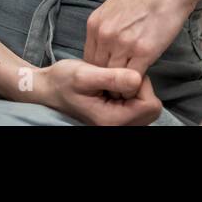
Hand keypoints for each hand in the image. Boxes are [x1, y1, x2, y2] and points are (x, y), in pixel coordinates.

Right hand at [35, 59, 162, 124]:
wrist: (49, 88)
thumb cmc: (63, 81)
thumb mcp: (84, 75)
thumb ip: (111, 78)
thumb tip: (138, 78)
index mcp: (113, 120)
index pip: (150, 104)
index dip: (140, 84)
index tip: (120, 74)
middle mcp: (118, 127)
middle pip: (152, 107)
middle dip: (139, 88)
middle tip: (116, 78)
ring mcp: (119, 124)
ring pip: (147, 106)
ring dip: (135, 91)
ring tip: (112, 83)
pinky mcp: (119, 118)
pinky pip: (139, 106)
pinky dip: (131, 94)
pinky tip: (113, 87)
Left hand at [82, 0, 201, 80]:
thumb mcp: (116, 5)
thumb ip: (109, 25)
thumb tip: (109, 42)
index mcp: (95, 22)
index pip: (89, 58)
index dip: (99, 70)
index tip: (110, 74)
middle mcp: (104, 34)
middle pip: (98, 70)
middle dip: (108, 80)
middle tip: (119, 86)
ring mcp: (122, 43)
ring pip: (114, 77)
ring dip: (122, 85)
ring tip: (130, 87)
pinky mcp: (143, 50)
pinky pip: (132, 78)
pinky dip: (135, 84)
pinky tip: (141, 83)